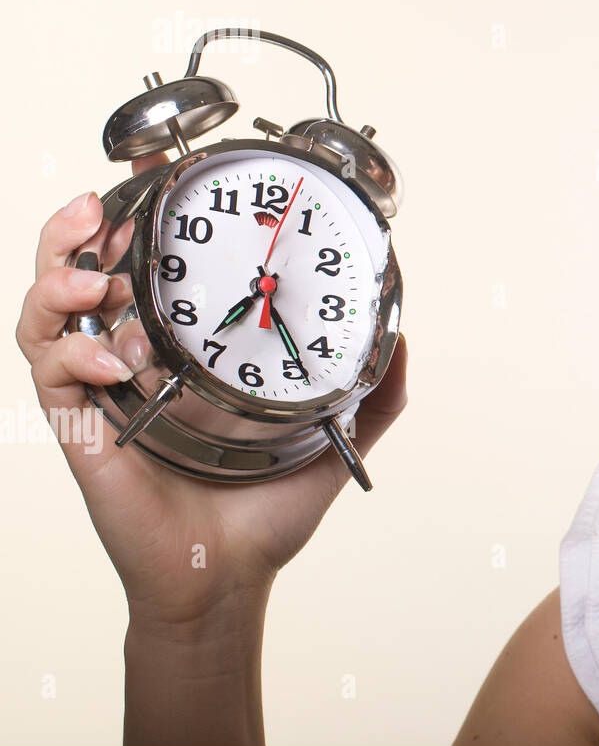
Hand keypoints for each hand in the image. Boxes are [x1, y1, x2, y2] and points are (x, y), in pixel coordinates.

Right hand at [15, 155, 409, 629]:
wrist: (229, 575)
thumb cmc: (268, 508)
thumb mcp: (335, 436)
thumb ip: (376, 388)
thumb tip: (405, 336)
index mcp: (186, 349)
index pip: (152, 266)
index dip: (143, 215)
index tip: (154, 170)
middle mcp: (135, 358)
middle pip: (84, 270)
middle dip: (83, 228)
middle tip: (110, 204)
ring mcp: (102, 389)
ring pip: (47, 310)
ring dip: (60, 276)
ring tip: (94, 274)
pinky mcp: (81, 427)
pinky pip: (48, 371)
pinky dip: (68, 350)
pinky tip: (110, 355)